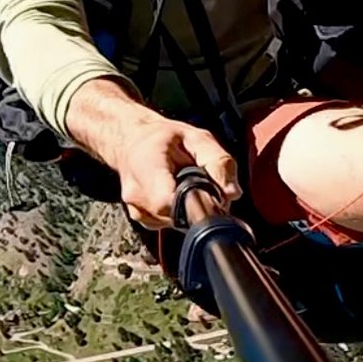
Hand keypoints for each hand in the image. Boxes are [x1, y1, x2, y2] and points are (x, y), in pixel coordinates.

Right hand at [111, 116, 241, 229]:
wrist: (131, 139)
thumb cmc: (163, 137)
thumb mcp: (197, 137)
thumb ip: (217, 161)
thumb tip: (232, 192)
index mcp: (147, 166)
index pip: (167, 202)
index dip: (194, 204)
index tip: (208, 193)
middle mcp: (137, 192)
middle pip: (176, 217)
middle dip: (196, 205)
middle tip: (199, 181)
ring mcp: (136, 208)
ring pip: (174, 223)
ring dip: (187, 209)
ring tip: (183, 183)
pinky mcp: (141, 218)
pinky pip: (167, 224)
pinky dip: (177, 212)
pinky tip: (175, 193)